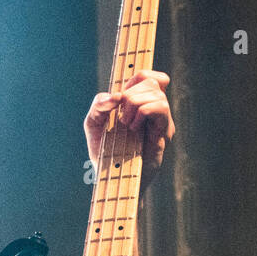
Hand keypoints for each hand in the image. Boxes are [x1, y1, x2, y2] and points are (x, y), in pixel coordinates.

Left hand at [84, 69, 174, 193]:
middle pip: (151, 82)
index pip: (148, 76)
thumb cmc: (103, 152)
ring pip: (157, 94)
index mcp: (138, 104)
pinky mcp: (164, 134)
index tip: (122, 96)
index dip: (138, 77)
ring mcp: (161, 122)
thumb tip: (115, 95)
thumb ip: (98, 105)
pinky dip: (143, 111)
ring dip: (135, 104)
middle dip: (130, 95)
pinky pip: (161, 109)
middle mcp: (153, 111)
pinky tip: (133, 127)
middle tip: (120, 116)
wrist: (111, 179)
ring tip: (126, 124)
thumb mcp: (92, 124)